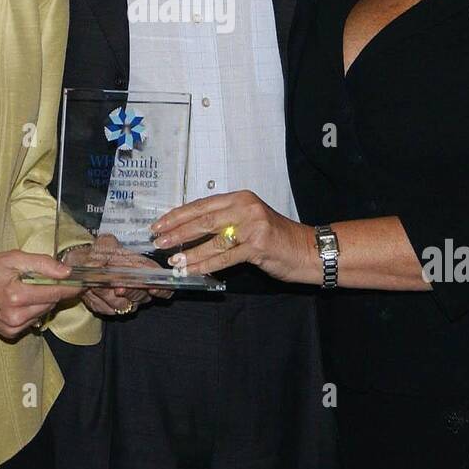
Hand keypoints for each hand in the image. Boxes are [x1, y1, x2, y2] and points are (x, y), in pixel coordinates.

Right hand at [0, 250, 81, 339]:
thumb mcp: (12, 258)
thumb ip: (42, 264)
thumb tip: (67, 271)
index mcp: (16, 296)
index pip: (54, 292)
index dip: (71, 287)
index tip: (83, 282)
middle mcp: (16, 316)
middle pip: (51, 302)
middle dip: (53, 290)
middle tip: (43, 277)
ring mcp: (13, 328)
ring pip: (43, 312)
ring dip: (43, 300)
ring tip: (26, 287)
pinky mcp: (10, 333)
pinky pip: (32, 320)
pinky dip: (32, 309)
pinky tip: (19, 300)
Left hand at [64, 235, 172, 317]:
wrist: (80, 264)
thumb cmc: (98, 253)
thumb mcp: (103, 243)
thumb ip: (107, 245)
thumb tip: (106, 258)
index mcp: (144, 271)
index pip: (163, 286)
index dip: (162, 289)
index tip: (152, 287)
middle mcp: (137, 289)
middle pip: (143, 297)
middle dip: (130, 291)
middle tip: (118, 286)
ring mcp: (124, 300)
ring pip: (124, 305)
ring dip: (110, 296)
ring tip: (98, 285)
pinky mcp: (109, 308)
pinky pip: (108, 310)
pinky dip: (99, 301)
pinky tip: (92, 291)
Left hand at [150, 191, 318, 284]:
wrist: (309, 250)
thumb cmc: (278, 238)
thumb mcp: (250, 220)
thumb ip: (225, 220)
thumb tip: (190, 229)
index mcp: (240, 198)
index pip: (202, 204)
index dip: (178, 214)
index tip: (160, 224)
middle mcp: (245, 207)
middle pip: (203, 218)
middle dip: (177, 230)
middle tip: (158, 240)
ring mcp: (253, 225)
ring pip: (212, 239)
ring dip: (190, 251)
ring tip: (173, 259)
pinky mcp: (258, 245)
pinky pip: (225, 257)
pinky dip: (206, 265)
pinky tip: (192, 270)